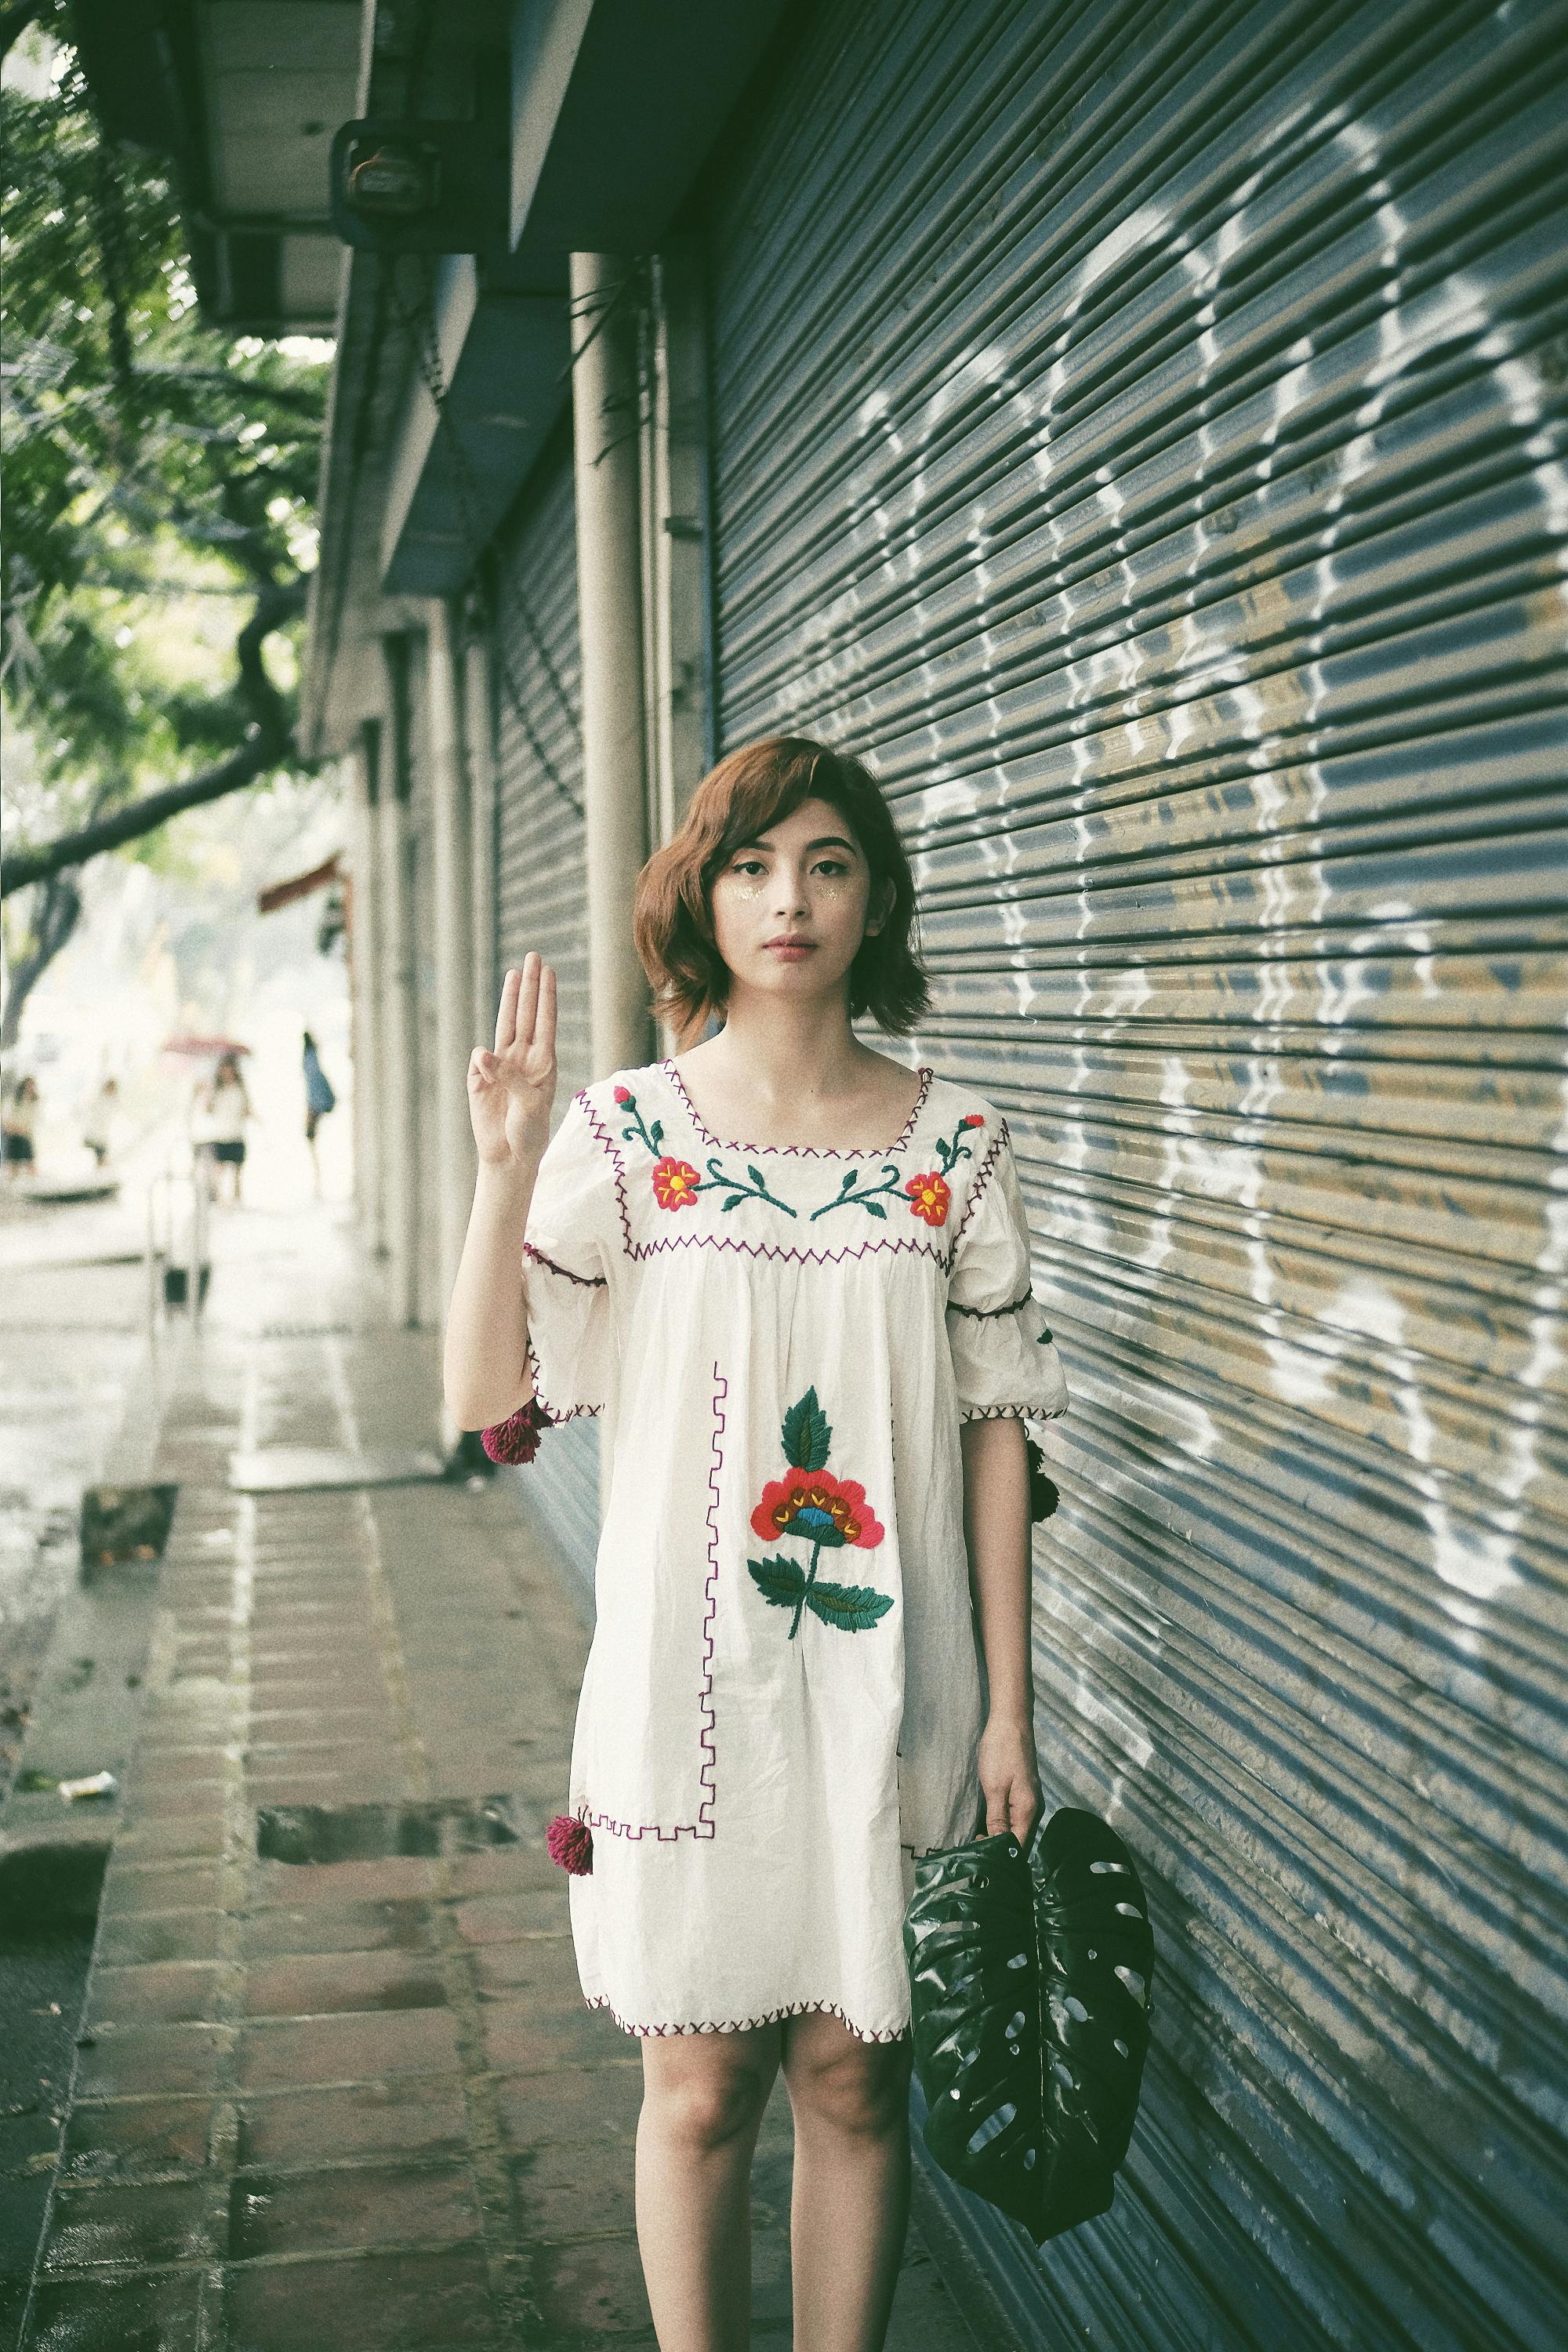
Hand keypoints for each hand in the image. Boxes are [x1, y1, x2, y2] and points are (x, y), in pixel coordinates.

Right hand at [468, 956, 555, 1168]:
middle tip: (533, 956)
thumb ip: (508, 1077)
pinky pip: (478, 1061)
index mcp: (543, 1063)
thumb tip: (482, 1051)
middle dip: (530, 986)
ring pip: (505, 1024)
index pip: (545, 1021)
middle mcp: (524, 1058)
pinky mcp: (480, 1078)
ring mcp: (501, 1066)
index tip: (548, 970)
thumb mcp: (528, 1105)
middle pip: (526, 1014)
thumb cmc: (528, 1132)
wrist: (509, 1156)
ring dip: (510, 999)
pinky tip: (484, 1070)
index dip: (546, 995)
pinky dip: (480, 1062)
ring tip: (515, 973)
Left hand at [977, 1714, 1041, 1845]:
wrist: (1011, 1721)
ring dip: (1000, 1836)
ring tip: (978, 1838)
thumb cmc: (1002, 1751)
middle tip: (975, 1847)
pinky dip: (1002, 1824)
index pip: (1018, 1847)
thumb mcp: (994, 1787)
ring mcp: (1029, 1801)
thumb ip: (997, 1819)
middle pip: (1019, 1840)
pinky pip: (1014, 1817)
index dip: (1000, 1855)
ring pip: (1016, 1829)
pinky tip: (988, 1824)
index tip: (980, 1855)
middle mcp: (1033, 1809)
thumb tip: (999, 1846)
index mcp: (1029, 1811)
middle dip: (1000, 1848)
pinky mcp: (1023, 1794)